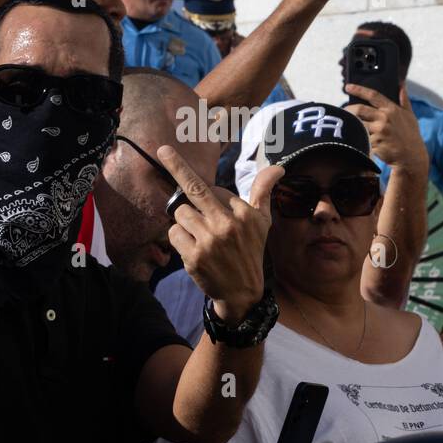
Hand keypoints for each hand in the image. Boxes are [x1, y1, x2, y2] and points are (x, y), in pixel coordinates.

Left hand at [159, 144, 283, 325]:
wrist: (242, 292)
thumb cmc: (250, 251)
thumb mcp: (262, 221)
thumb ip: (264, 192)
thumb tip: (279, 168)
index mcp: (244, 213)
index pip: (214, 190)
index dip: (210, 198)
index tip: (215, 209)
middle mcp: (227, 225)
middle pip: (195, 189)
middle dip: (177, 166)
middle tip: (162, 150)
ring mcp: (210, 241)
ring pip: (180, 213)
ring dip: (184, 221)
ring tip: (200, 236)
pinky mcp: (194, 257)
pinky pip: (174, 233)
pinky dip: (179, 238)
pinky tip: (193, 248)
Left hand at [343, 83, 428, 175]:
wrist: (411, 157)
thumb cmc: (410, 136)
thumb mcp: (410, 116)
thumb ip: (404, 100)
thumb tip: (402, 85)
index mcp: (392, 109)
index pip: (373, 95)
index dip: (358, 89)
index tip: (347, 87)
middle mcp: (385, 118)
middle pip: (359, 109)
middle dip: (348, 109)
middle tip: (343, 111)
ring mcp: (379, 131)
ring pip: (357, 124)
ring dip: (350, 124)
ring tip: (346, 124)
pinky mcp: (374, 143)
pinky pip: (360, 137)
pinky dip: (356, 136)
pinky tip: (352, 137)